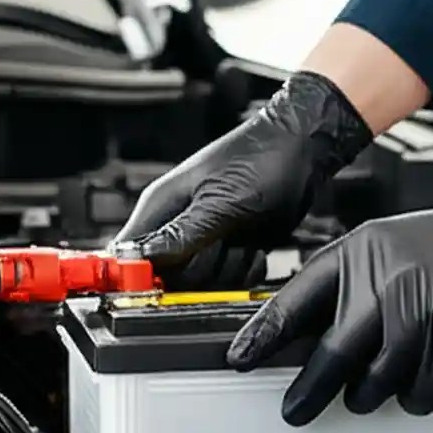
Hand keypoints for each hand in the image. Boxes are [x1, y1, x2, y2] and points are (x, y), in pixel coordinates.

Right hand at [110, 70, 372, 288]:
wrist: (304, 148)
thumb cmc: (262, 159)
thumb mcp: (221, 201)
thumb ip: (182, 234)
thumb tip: (142, 259)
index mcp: (162, 206)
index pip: (128, 253)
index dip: (139, 275)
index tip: (163, 284)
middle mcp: (179, 225)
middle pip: (168, 277)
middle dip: (200, 272)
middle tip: (222, 247)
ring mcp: (206, 238)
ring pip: (202, 284)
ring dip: (229, 271)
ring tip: (244, 242)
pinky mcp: (232, 248)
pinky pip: (230, 281)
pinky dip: (247, 272)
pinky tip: (256, 249)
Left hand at [225, 171, 432, 425]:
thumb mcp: (395, 244)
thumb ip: (353, 280)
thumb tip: (308, 331)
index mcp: (363, 253)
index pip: (297, 300)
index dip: (264, 334)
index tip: (240, 358)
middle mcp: (387, 285)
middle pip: (330, 358)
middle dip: (308, 393)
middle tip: (294, 411)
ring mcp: (423, 320)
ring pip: (375, 386)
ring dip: (376, 391)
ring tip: (398, 363)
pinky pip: (419, 395)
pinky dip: (421, 391)